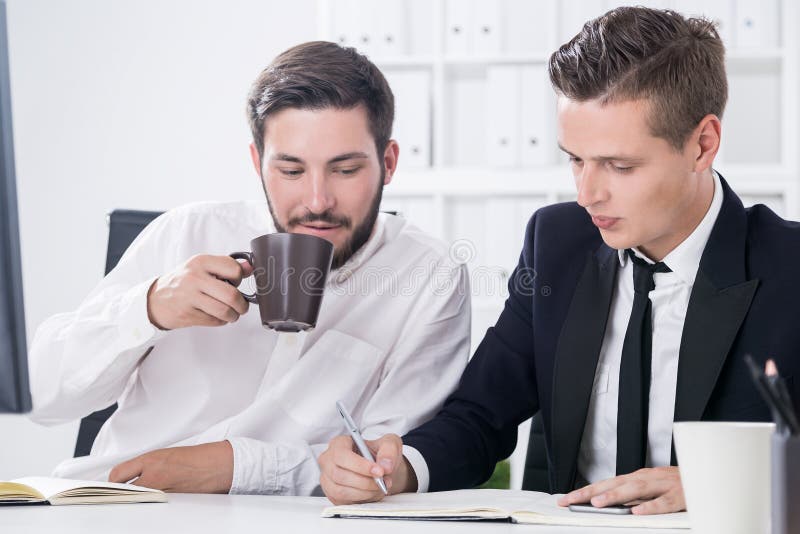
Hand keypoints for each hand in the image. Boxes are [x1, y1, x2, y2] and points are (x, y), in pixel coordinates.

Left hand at [108, 441, 233, 492]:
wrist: (216, 466)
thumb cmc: (196, 458)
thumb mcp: (166, 455)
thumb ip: (145, 465)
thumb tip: (126, 477)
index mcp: (151, 460)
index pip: (118, 474)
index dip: (111, 481)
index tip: (109, 484)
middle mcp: (153, 477)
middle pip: (122, 491)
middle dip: (118, 493)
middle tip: (116, 494)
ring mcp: (160, 492)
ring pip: (136, 500)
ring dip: (134, 499)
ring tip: (136, 497)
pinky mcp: (169, 503)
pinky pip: (150, 506)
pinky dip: (148, 504)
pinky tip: (151, 502)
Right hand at [147, 254, 252, 329]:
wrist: (155, 299)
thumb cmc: (183, 282)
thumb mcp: (202, 267)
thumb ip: (226, 266)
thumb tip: (250, 267)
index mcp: (201, 262)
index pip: (234, 268)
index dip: (240, 278)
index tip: (236, 282)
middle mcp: (194, 278)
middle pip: (232, 295)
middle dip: (242, 304)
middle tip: (241, 306)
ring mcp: (189, 297)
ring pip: (225, 311)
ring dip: (233, 316)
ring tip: (231, 314)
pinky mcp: (187, 314)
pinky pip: (215, 321)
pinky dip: (221, 321)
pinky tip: (217, 316)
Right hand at [318, 434, 416, 504]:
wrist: (381, 469)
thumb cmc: (381, 453)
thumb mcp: (389, 444)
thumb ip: (389, 451)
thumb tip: (385, 466)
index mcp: (338, 443)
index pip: (341, 455)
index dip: (359, 465)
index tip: (378, 471)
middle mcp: (328, 461)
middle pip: (339, 475)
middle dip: (365, 482)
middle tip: (383, 481)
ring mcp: (328, 479)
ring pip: (341, 491)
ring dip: (364, 492)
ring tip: (380, 487)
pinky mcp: (332, 495)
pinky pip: (343, 502)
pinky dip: (361, 500)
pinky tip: (372, 492)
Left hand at [557, 467, 684, 514]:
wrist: (712, 476)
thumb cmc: (682, 486)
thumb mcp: (654, 491)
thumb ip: (635, 498)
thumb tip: (612, 508)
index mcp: (640, 478)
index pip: (608, 484)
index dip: (586, 490)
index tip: (566, 498)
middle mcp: (649, 478)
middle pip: (615, 483)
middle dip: (591, 491)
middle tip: (570, 499)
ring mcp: (665, 485)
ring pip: (636, 489)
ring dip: (615, 495)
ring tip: (597, 503)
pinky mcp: (682, 495)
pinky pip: (665, 502)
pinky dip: (651, 506)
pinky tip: (638, 512)